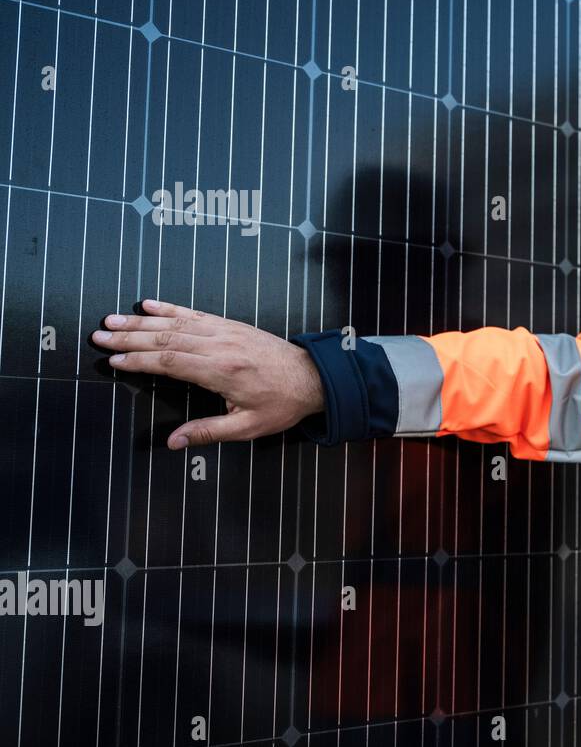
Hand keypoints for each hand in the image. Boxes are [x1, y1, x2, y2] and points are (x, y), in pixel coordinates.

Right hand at [93, 299, 324, 449]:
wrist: (315, 378)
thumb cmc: (283, 404)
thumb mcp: (248, 427)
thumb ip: (208, 431)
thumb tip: (173, 442)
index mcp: (223, 371)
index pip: (171, 363)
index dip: (139, 361)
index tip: (113, 361)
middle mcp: (222, 346)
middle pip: (167, 339)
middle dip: (130, 337)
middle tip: (99, 336)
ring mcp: (227, 331)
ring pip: (177, 323)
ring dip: (142, 320)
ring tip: (113, 320)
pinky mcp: (232, 325)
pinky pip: (196, 313)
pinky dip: (171, 307)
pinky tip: (150, 304)